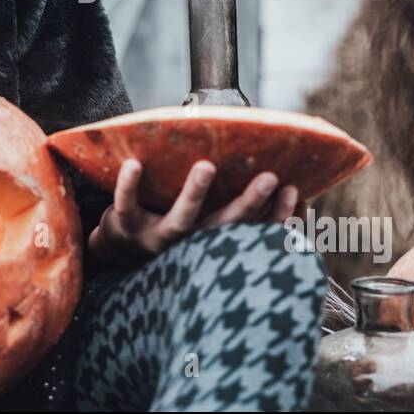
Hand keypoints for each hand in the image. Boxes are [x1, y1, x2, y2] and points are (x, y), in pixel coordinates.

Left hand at [88, 158, 305, 269]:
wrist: (117, 250)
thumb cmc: (173, 224)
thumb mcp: (208, 222)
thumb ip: (239, 205)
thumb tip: (289, 190)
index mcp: (213, 238)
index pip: (252, 230)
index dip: (277, 216)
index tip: (296, 192)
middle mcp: (190, 242)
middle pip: (225, 225)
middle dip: (249, 203)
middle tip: (271, 178)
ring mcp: (158, 236)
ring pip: (180, 218)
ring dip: (194, 193)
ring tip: (206, 166)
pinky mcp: (125, 226)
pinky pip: (126, 205)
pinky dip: (128, 186)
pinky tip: (133, 164)